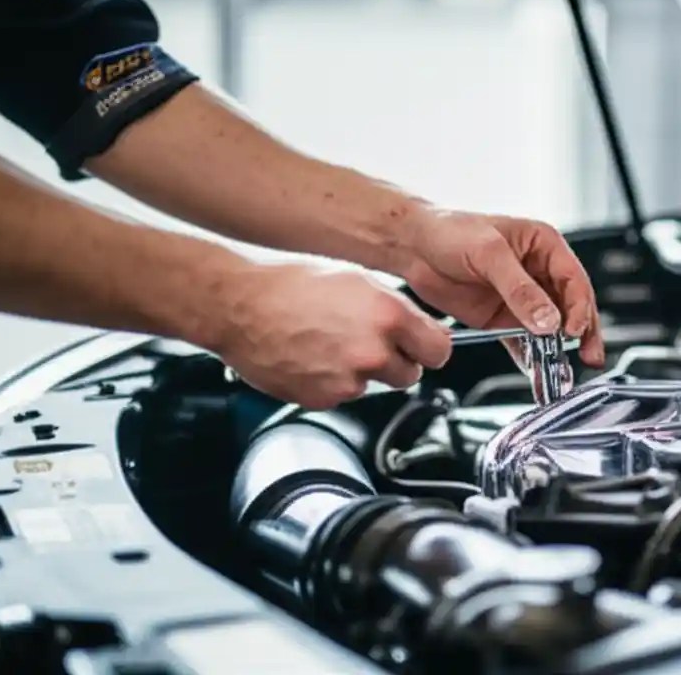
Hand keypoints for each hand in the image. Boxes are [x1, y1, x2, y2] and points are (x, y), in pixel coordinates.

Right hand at [209, 263, 451, 408]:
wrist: (240, 308)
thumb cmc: (292, 286)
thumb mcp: (356, 281)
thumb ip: (393, 310)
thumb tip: (417, 328)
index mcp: (388, 316)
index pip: (439, 350)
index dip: (428, 348)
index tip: (422, 348)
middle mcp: (373, 352)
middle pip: (411, 375)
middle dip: (396, 363)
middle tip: (368, 344)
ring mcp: (349, 380)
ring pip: (374, 385)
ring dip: (361, 373)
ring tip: (330, 345)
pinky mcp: (325, 399)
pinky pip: (342, 396)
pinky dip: (332, 383)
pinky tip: (312, 358)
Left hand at [400, 208, 604, 366]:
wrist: (414, 247)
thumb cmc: (450, 231)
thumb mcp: (489, 254)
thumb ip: (520, 290)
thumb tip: (547, 320)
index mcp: (543, 245)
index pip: (573, 279)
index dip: (579, 306)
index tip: (573, 330)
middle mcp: (538, 272)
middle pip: (570, 307)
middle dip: (582, 333)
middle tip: (589, 357)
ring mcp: (521, 298)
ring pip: (550, 328)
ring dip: (558, 351)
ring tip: (563, 373)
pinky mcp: (503, 318)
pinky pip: (524, 342)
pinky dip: (532, 359)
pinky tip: (538, 373)